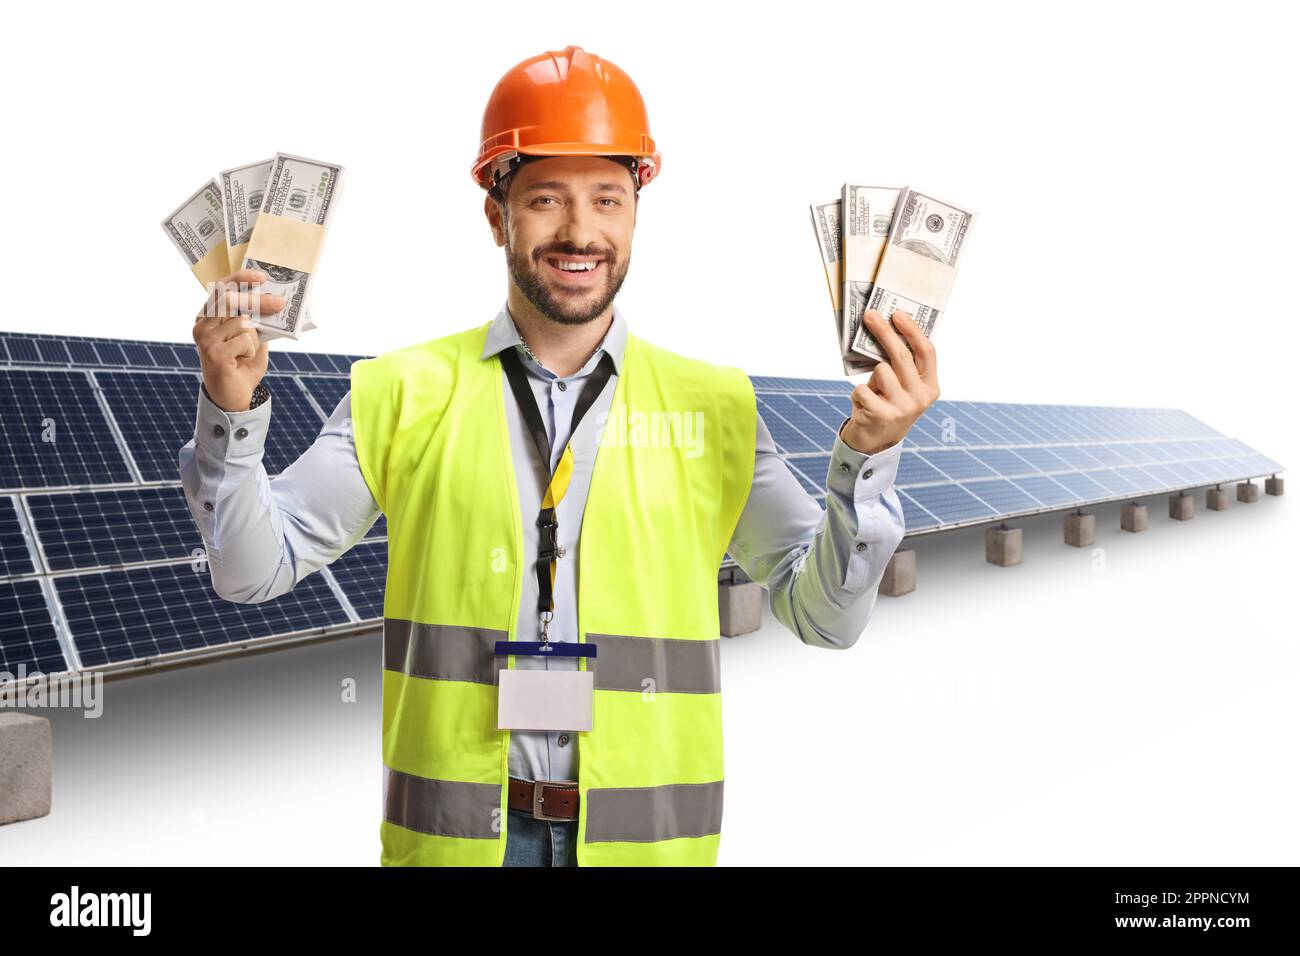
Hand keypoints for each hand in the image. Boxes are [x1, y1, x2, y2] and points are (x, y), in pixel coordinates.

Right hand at [191, 268, 282, 411]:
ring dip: (254, 338)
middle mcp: (202, 326)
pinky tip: (241, 361)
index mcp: (207, 318)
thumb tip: (273, 300)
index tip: (261, 276)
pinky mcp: (214, 354)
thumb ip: (254, 320)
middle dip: (257, 300)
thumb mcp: (251, 338)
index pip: (220, 289)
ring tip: (246, 353)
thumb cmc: (242, 366)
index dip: (240, 278)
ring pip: (242, 322)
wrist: (234, 398)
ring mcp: (205, 340)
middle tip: (280, 303)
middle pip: (230, 299)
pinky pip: (245, 340)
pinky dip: (252, 350)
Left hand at [839, 309, 939, 454]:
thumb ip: (902, 366)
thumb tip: (886, 329)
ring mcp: (903, 407)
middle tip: (870, 316)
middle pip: (901, 355)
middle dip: (884, 332)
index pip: (926, 351)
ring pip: (880, 369)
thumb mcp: (902, 387)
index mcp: (930, 387)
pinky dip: (858, 393)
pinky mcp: (882, 415)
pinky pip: (863, 388)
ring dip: (871, 376)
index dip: (912, 330)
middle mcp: (920, 397)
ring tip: (873, 391)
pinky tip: (863, 404)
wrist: (876, 443)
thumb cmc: (888, 405)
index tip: (897, 314)